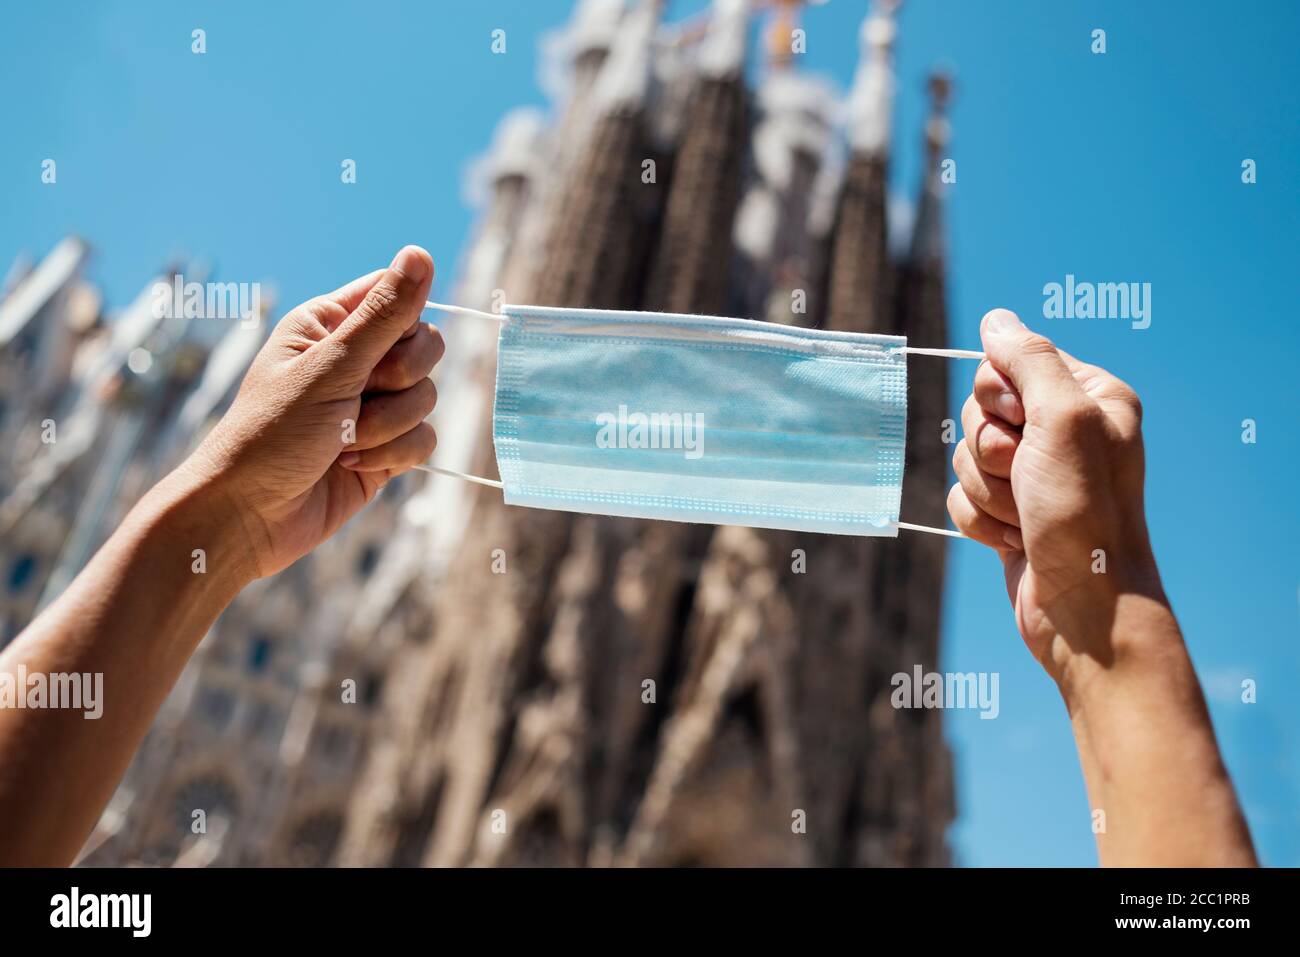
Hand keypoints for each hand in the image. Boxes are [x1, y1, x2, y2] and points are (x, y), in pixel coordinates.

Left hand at [182, 245, 442, 579]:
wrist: (248, 516)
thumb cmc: (271, 435)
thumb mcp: (329, 369)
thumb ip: (383, 315)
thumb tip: (420, 253)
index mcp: (330, 325)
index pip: (400, 298)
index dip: (403, 327)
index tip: (374, 355)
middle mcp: (354, 360)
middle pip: (426, 350)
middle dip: (397, 384)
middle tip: (354, 399)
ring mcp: (372, 405)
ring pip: (427, 399)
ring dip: (386, 428)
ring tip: (339, 444)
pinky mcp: (385, 448)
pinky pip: (424, 439)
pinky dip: (392, 456)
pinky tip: (349, 467)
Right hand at [947, 308, 1159, 683]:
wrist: (1083, 609)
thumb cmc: (1084, 514)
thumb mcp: (1064, 420)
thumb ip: (1029, 360)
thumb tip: (996, 319)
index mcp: (1087, 397)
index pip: (1006, 364)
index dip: (1000, 398)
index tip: (1027, 427)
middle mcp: (1062, 431)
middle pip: (978, 412)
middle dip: (991, 451)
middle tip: (1028, 477)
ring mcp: (1033, 474)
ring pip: (964, 456)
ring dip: (986, 491)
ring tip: (1026, 516)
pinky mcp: (1008, 511)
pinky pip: (960, 496)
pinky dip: (979, 520)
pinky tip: (1014, 539)